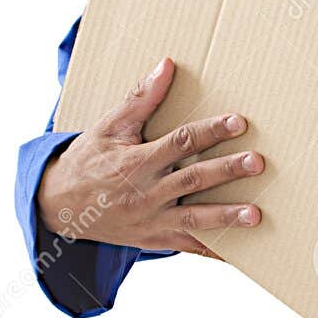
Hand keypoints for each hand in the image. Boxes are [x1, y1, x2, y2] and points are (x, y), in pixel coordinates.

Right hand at [37, 57, 264, 257]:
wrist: (59, 206)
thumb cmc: (88, 160)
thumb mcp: (108, 127)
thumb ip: (140, 98)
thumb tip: (167, 64)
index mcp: (136, 162)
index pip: (180, 142)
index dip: (211, 131)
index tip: (239, 122)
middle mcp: (145, 194)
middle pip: (192, 181)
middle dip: (226, 171)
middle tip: (257, 162)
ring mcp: (151, 221)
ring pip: (194, 220)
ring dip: (226, 218)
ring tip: (256, 215)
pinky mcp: (155, 240)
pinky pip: (188, 248)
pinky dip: (213, 252)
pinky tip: (240, 253)